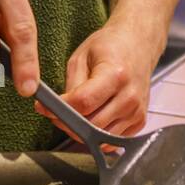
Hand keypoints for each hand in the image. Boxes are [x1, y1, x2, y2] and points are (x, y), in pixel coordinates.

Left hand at [39, 19, 153, 141]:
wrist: (138, 43)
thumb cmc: (109, 47)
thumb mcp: (82, 57)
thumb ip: (71, 86)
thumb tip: (56, 109)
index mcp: (115, 75)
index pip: (83, 103)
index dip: (60, 109)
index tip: (44, 107)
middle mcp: (129, 96)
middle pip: (92, 124)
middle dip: (68, 123)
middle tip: (56, 114)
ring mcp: (137, 111)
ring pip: (101, 137)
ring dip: (82, 132)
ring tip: (73, 116)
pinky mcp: (139, 121)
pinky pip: (112, 140)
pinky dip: (97, 136)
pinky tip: (91, 119)